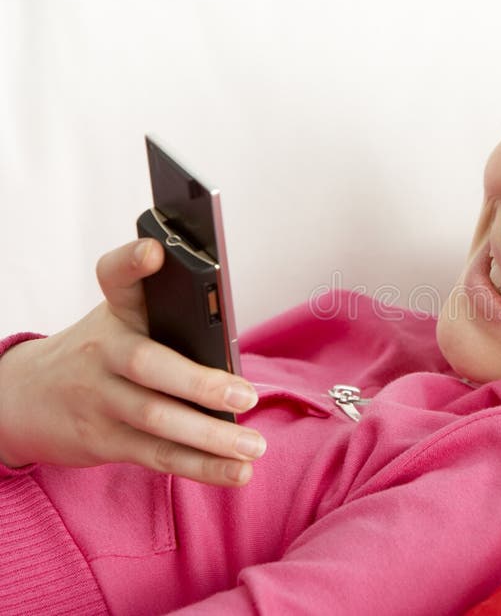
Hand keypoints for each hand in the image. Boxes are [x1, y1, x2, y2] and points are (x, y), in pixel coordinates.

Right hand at [0, 239, 265, 485]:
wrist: (25, 398)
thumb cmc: (102, 352)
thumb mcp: (122, 321)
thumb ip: (171, 320)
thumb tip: (232, 353)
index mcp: (116, 311)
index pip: (116, 278)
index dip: (132, 262)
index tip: (155, 250)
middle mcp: (103, 351)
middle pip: (147, 365)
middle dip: (198, 383)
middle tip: (246, 396)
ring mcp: (99, 398)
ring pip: (157, 419)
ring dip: (210, 437)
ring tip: (254, 447)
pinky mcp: (103, 440)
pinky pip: (157, 455)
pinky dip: (201, 467)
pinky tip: (238, 472)